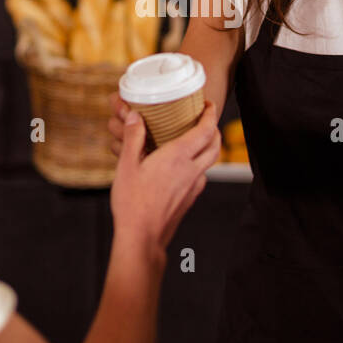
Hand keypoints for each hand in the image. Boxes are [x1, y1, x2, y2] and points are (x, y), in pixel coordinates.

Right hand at [110, 99, 220, 253]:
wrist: (142, 238)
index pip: (205, 130)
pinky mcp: (189, 199)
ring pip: (209, 162)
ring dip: (207, 149)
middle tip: (206, 119)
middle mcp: (191, 170)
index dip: (210, 114)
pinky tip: (181, 168)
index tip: (208, 104)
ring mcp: (193, 187)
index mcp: (177, 157)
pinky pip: (200, 177)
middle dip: (215, 129)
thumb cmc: (132, 203)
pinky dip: (197, 166)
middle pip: (215, 145)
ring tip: (193, 142)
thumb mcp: (126, 166)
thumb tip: (134, 116)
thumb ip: (133, 138)